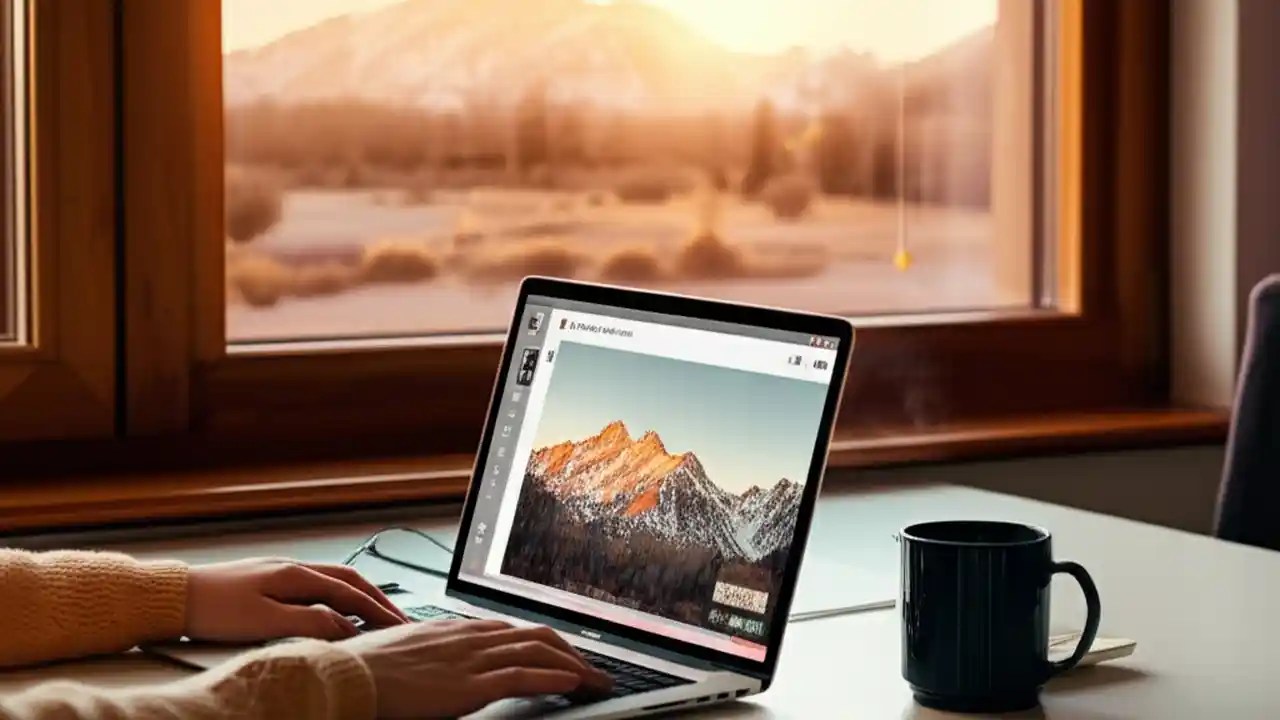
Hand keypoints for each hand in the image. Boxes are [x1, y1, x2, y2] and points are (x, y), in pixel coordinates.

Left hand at [185, 558, 408, 642]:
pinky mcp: (268, 579)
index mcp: (296, 576)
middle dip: (379, 599)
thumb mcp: (265, 622)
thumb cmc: (213, 610)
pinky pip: (317, 584)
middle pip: (350, 580)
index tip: (401, 626)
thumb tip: (347, 625)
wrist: (172, 596)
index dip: (379, 611)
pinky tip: (335, 607)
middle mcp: (293, 567)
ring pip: (334, 579)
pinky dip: (338, 595)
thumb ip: (310, 622)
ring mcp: (281, 570)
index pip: (351, 594)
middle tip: (400, 619)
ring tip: (376, 614)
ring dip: (360, 595)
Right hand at [340, 619, 613, 718]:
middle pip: (535, 634)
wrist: (344, 677)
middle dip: (570, 652)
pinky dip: (552, 676)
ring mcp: (471, 658)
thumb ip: (432, 656)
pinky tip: (572, 683)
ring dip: (574, 666)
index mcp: (455, 630)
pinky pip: (521, 674)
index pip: (513, 629)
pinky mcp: (468, 683)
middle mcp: (469, 637)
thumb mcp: (406, 655)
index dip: (545, 642)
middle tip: (593, 671)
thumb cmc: (364, 670)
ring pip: (537, 651)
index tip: (564, 655)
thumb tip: (441, 667)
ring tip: (595, 682)